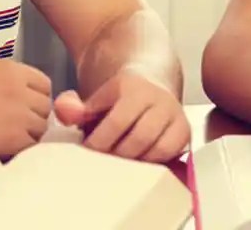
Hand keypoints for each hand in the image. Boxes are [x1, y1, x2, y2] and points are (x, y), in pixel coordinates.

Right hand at [0, 59, 51, 156]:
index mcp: (9, 70)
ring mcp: (18, 115)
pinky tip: (2, 148)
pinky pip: (31, 147)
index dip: (35, 96)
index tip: (24, 106)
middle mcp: (18, 89)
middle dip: (33, 115)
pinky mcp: (13, 139)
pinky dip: (21, 150)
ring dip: (28, 134)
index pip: (44, 84)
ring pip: (40, 128)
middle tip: (13, 126)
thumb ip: (8, 77)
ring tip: (4, 138)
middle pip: (45, 106)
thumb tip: (29, 92)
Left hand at [53, 68, 189, 162]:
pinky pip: (172, 155)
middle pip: (139, 138)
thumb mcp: (95, 98)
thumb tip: (65, 113)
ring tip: (120, 165)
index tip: (87, 152)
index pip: (117, 121)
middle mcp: (160, 99)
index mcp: (134, 87)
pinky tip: (138, 164)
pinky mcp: (185, 131)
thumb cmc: (118, 100)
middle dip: (118, 155)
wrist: (151, 85)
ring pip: (158, 149)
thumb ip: (73, 106)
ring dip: (137, 163)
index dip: (100, 142)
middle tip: (103, 163)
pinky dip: (154, 164)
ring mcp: (176, 115)